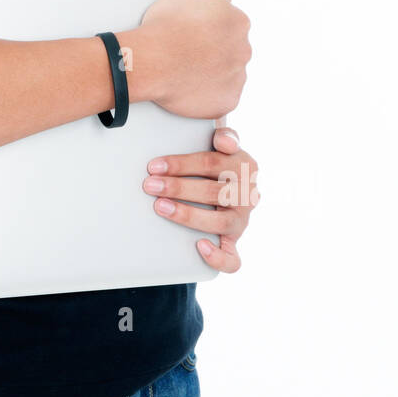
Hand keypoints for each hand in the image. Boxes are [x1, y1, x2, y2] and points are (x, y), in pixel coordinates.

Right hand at [134, 0, 251, 117]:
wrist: (152, 60)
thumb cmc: (168, 24)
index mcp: (239, 22)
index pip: (229, 23)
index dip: (207, 27)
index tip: (191, 31)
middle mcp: (244, 50)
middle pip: (230, 49)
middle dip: (212, 50)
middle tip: (185, 51)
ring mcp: (237, 78)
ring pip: (226, 74)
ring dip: (210, 72)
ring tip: (182, 70)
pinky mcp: (227, 101)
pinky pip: (219, 98)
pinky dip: (206, 95)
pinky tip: (187, 87)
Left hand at [141, 122, 258, 272]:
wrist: (226, 185)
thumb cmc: (214, 164)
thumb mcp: (218, 145)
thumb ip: (224, 137)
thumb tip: (223, 139)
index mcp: (245, 165)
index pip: (213, 162)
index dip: (183, 164)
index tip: (155, 165)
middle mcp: (247, 194)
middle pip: (213, 191)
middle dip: (178, 188)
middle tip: (150, 185)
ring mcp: (242, 220)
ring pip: (220, 223)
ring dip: (188, 215)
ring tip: (161, 207)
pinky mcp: (234, 242)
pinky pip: (232, 258)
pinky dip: (217, 256)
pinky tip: (199, 246)